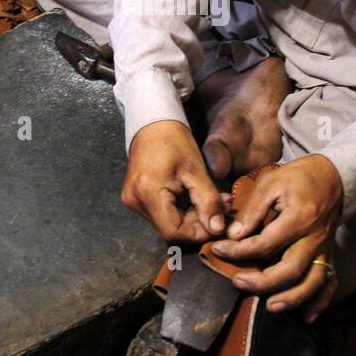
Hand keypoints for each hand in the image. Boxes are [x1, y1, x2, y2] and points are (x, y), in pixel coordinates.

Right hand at [121, 120, 225, 242]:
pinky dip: (181, 210)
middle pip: (171, 229)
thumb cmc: (174, 140)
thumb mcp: (195, 170)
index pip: (174, 232)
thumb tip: (218, 230)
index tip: (220, 223)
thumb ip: (208, 201)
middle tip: (222, 207)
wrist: (153, 122)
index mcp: (147, 194)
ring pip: (167, 223)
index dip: (199, 233)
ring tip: (212, 200)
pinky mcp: (136, 198)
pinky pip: (161, 213)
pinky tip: (196, 198)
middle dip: (199, 223)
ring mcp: (132, 201)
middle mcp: (135, 202)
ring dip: (192, 217)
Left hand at [207, 154, 343, 321]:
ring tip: (270, 307)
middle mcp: (314, 237)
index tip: (218, 249)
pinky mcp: (330, 254)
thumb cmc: (297, 178)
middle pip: (291, 268)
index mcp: (299, 217)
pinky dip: (321, 302)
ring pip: (314, 281)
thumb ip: (253, 210)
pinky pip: (330, 282)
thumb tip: (233, 235)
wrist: (332, 177)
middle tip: (238, 282)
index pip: (266, 242)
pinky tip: (307, 316)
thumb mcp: (271, 182)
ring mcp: (324, 248)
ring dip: (293, 299)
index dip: (239, 250)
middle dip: (263, 282)